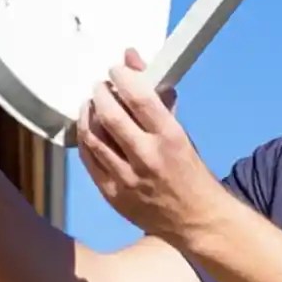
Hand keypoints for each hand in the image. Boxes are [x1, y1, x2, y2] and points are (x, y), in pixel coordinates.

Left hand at [76, 49, 226, 247]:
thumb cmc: (189, 170)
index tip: (116, 69)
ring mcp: (127, 179)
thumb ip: (157, 98)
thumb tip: (134, 60)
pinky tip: (88, 129)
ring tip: (91, 103)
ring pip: (94, 137)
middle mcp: (148, 157)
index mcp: (170, 138)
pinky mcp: (113, 195)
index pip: (139, 98)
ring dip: (88, 113)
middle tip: (100, 86)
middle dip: (100, 93)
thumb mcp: (180, 132)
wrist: (196, 220)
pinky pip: (89, 160)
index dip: (123, 77)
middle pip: (110, 116)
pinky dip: (85, 139)